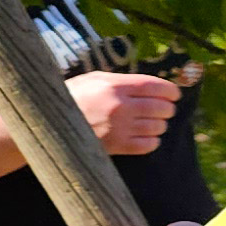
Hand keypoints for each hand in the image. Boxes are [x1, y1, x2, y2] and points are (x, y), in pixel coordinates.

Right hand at [66, 70, 181, 157]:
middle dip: (167, 108)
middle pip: (161, 107)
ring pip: (158, 127)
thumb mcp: (94, 79)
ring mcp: (119, 128)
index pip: (155, 87)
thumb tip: (150, 84)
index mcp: (115, 87)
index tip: (175, 94)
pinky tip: (146, 136)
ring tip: (152, 122)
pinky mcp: (117, 146)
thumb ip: (122, 80)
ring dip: (159, 124)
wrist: (50, 123)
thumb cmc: (74, 96)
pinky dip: (152, 141)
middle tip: (165, 109)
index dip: (171, 91)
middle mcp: (120, 107)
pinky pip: (148, 145)